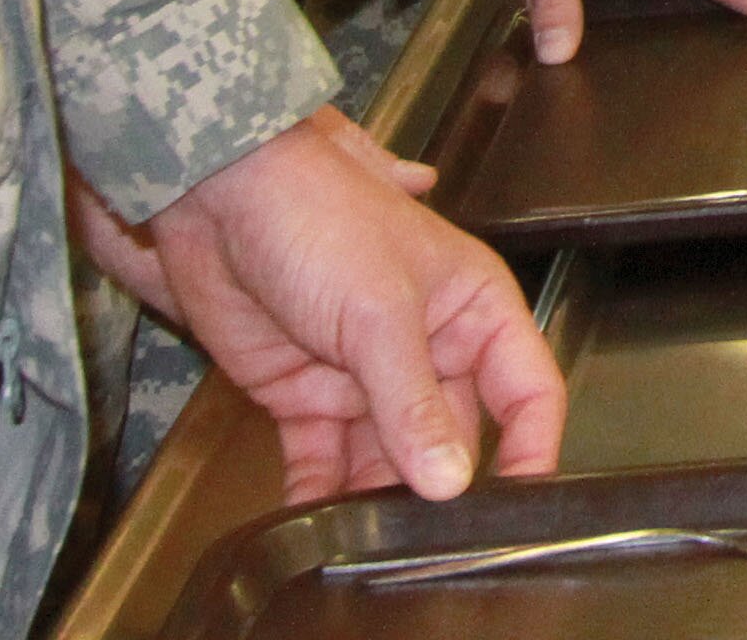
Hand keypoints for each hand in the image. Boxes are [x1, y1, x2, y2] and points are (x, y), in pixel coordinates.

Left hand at [91, 114, 566, 504]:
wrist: (215, 201)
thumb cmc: (319, 219)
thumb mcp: (379, 311)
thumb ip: (414, 402)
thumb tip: (450, 482)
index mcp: (472, 310)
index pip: (526, 388)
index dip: (531, 446)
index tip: (518, 504)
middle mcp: (427, 349)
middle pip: (454, 436)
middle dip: (441, 488)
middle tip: (428, 539)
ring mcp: (365, 378)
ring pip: (387, 460)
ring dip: (378, 502)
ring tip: (371, 545)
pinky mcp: (306, 399)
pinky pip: (322, 463)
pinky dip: (319, 497)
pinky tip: (316, 528)